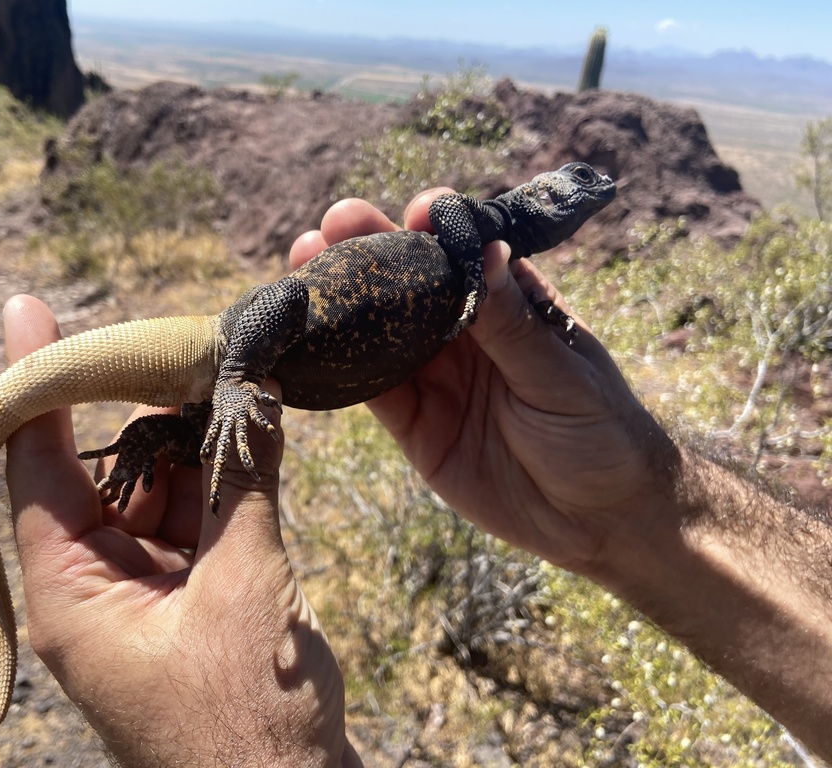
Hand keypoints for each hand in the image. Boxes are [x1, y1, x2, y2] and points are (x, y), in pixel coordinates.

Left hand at [1, 295, 358, 767]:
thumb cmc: (250, 720)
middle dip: (144, 412)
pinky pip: (187, 524)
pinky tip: (250, 444)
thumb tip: (258, 393)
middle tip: (186, 351)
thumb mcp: (248, 585)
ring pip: (151, 494)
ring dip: (191, 448)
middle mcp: (93, 592)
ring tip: (234, 394)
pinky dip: (216, 486)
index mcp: (72, 598)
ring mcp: (139, 598)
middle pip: (100, 472)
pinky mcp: (182, 603)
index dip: (36, 385)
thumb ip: (246, 482)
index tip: (29, 312)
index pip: (36, 468)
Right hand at [289, 192, 675, 580]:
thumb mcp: (561, 377)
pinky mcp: (412, 422)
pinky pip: (367, 387)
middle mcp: (465, 333)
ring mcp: (434, 375)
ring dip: (338, 299)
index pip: (466, 254)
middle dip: (369, 249)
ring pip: (376, 328)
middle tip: (332, 224)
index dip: (436, 228)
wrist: (596, 521)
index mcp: (510, 304)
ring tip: (300, 264)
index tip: (416, 213)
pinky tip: (301, 338)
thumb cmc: (599, 434)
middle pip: (408, 283)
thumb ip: (512, 324)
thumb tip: (486, 251)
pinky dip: (333, 364)